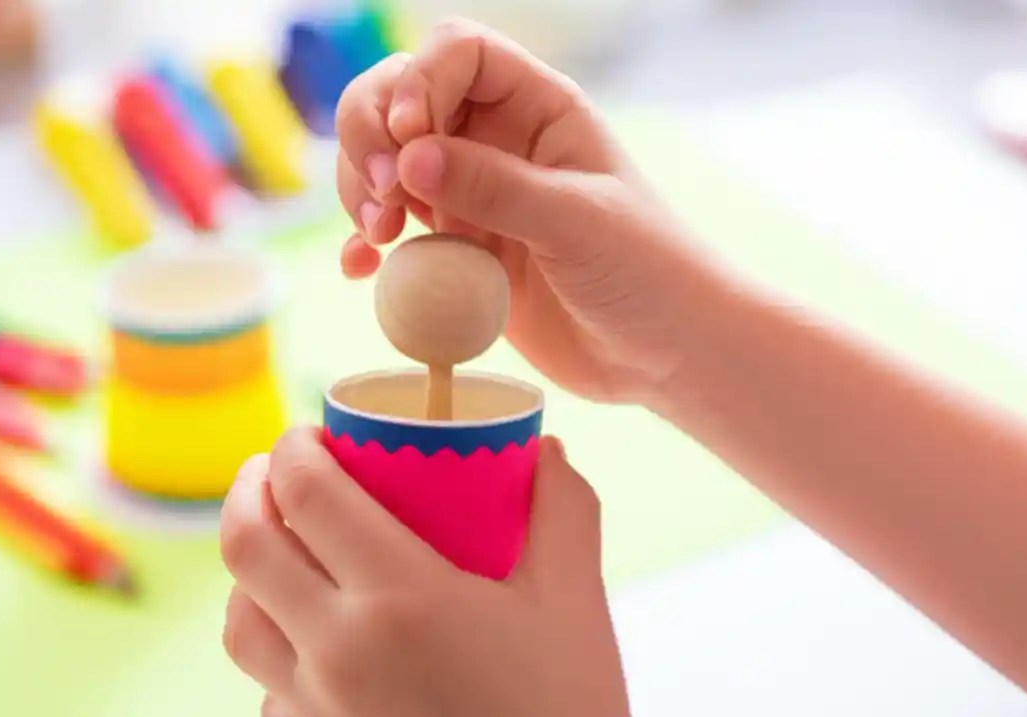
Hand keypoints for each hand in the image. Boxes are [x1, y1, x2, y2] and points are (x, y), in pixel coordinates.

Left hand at [220, 429, 629, 716]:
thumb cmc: (565, 712)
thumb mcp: (575, 603)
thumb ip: (563, 512)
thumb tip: (545, 451)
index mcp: (400, 600)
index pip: (308, 495)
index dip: (294, 449)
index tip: (311, 433)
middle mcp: (339, 654)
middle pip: (247, 549)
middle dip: (249, 492)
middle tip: (276, 471)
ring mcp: (317, 710)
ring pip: (239, 623)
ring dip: (250, 571)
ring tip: (286, 549)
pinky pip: (266, 688)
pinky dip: (276, 648)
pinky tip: (317, 640)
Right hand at [335, 19, 711, 402]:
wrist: (664, 355)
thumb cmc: (648, 272)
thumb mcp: (578, 223)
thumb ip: (496, 188)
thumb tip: (409, 158)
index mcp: (540, 109)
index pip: (459, 53)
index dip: (420, 80)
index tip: (408, 135)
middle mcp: (499, 142)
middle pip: (401, 96)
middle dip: (371, 134)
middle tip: (384, 195)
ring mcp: (473, 197)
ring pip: (386, 163)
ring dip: (361, 187)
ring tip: (379, 235)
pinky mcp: (460, 252)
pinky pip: (394, 232)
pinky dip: (366, 244)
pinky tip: (362, 268)